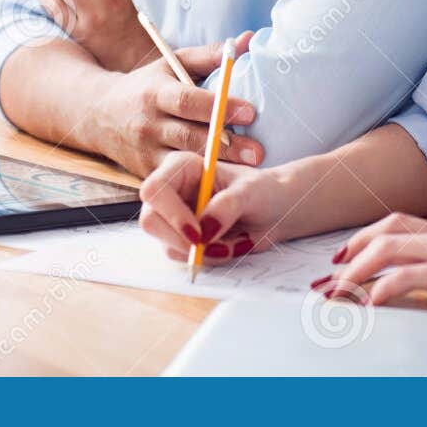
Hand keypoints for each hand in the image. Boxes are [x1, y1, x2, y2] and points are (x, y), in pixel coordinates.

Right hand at [94, 31, 261, 176]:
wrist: (96, 114)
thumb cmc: (146, 85)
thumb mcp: (171, 64)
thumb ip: (210, 55)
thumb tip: (248, 40)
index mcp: (156, 93)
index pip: (188, 100)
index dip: (219, 106)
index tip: (251, 111)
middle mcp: (149, 124)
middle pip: (190, 137)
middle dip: (226, 146)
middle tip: (258, 152)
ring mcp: (146, 152)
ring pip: (184, 162)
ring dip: (217, 167)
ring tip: (249, 170)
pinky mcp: (146, 172)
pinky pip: (175, 179)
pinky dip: (198, 180)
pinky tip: (222, 183)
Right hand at [139, 150, 301, 261]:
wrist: (276, 210)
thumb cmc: (264, 190)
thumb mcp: (250, 192)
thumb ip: (227, 206)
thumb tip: (204, 230)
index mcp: (182, 167)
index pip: (154, 189)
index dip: (170, 213)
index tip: (197, 233)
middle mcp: (172, 191)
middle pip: (150, 220)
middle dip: (181, 240)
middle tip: (214, 246)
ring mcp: (174, 217)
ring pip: (166, 244)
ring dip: (201, 252)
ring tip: (230, 242)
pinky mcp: (182, 239)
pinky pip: (183, 258)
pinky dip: (207, 259)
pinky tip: (226, 246)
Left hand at [316, 212, 426, 320]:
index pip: (399, 224)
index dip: (366, 235)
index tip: (345, 254)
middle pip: (385, 231)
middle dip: (351, 250)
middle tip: (330, 273)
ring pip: (388, 249)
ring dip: (356, 269)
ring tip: (339, 291)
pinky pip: (408, 276)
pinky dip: (383, 287)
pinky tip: (370, 303)